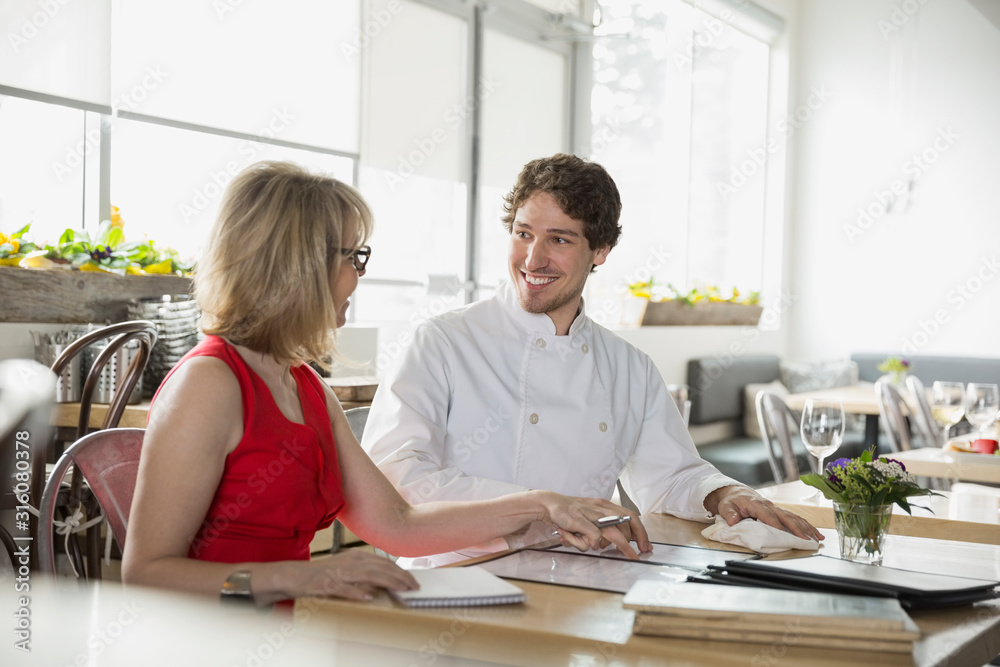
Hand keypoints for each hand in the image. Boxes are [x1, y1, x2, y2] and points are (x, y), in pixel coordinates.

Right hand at [282, 549, 418, 601]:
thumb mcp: (346, 568)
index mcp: (356, 557)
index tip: (413, 580)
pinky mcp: (326, 584)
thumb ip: (364, 571)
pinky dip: (357, 592)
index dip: (400, 571)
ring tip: (402, 588)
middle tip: (414, 586)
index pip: (384, 563)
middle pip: (381, 567)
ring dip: (387, 581)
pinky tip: (369, 597)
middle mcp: (350, 562)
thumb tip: (385, 579)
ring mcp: (338, 572)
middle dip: (400, 576)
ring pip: (368, 575)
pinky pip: (344, 588)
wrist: (294, 575)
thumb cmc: (322, 574)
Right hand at [534, 492, 651, 558]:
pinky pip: (593, 537)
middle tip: (641, 551)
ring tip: (630, 555)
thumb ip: (601, 528)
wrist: (549, 504)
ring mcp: (591, 515)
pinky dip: (594, 544)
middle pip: (628, 521)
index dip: (641, 531)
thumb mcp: (590, 517)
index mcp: (605, 506)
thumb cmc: (570, 513)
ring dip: (624, 545)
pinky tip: (590, 545)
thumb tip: (610, 543)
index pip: (630, 516)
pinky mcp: (580, 521)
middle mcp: (601, 508)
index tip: (645, 544)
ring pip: (614, 532)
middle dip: (638, 537)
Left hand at [705, 485, 823, 541]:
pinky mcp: (780, 511)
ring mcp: (776, 508)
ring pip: (794, 517)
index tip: (783, 534)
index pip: (768, 516)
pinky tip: (815, 534)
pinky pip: (795, 518)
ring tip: (817, 538)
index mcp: (757, 504)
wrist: (736, 492)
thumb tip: (734, 521)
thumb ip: (729, 514)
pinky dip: (806, 525)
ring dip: (806, 528)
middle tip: (806, 539)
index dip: (776, 525)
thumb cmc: (731, 501)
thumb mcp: (725, 506)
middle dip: (797, 528)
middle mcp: (770, 505)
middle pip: (786, 517)